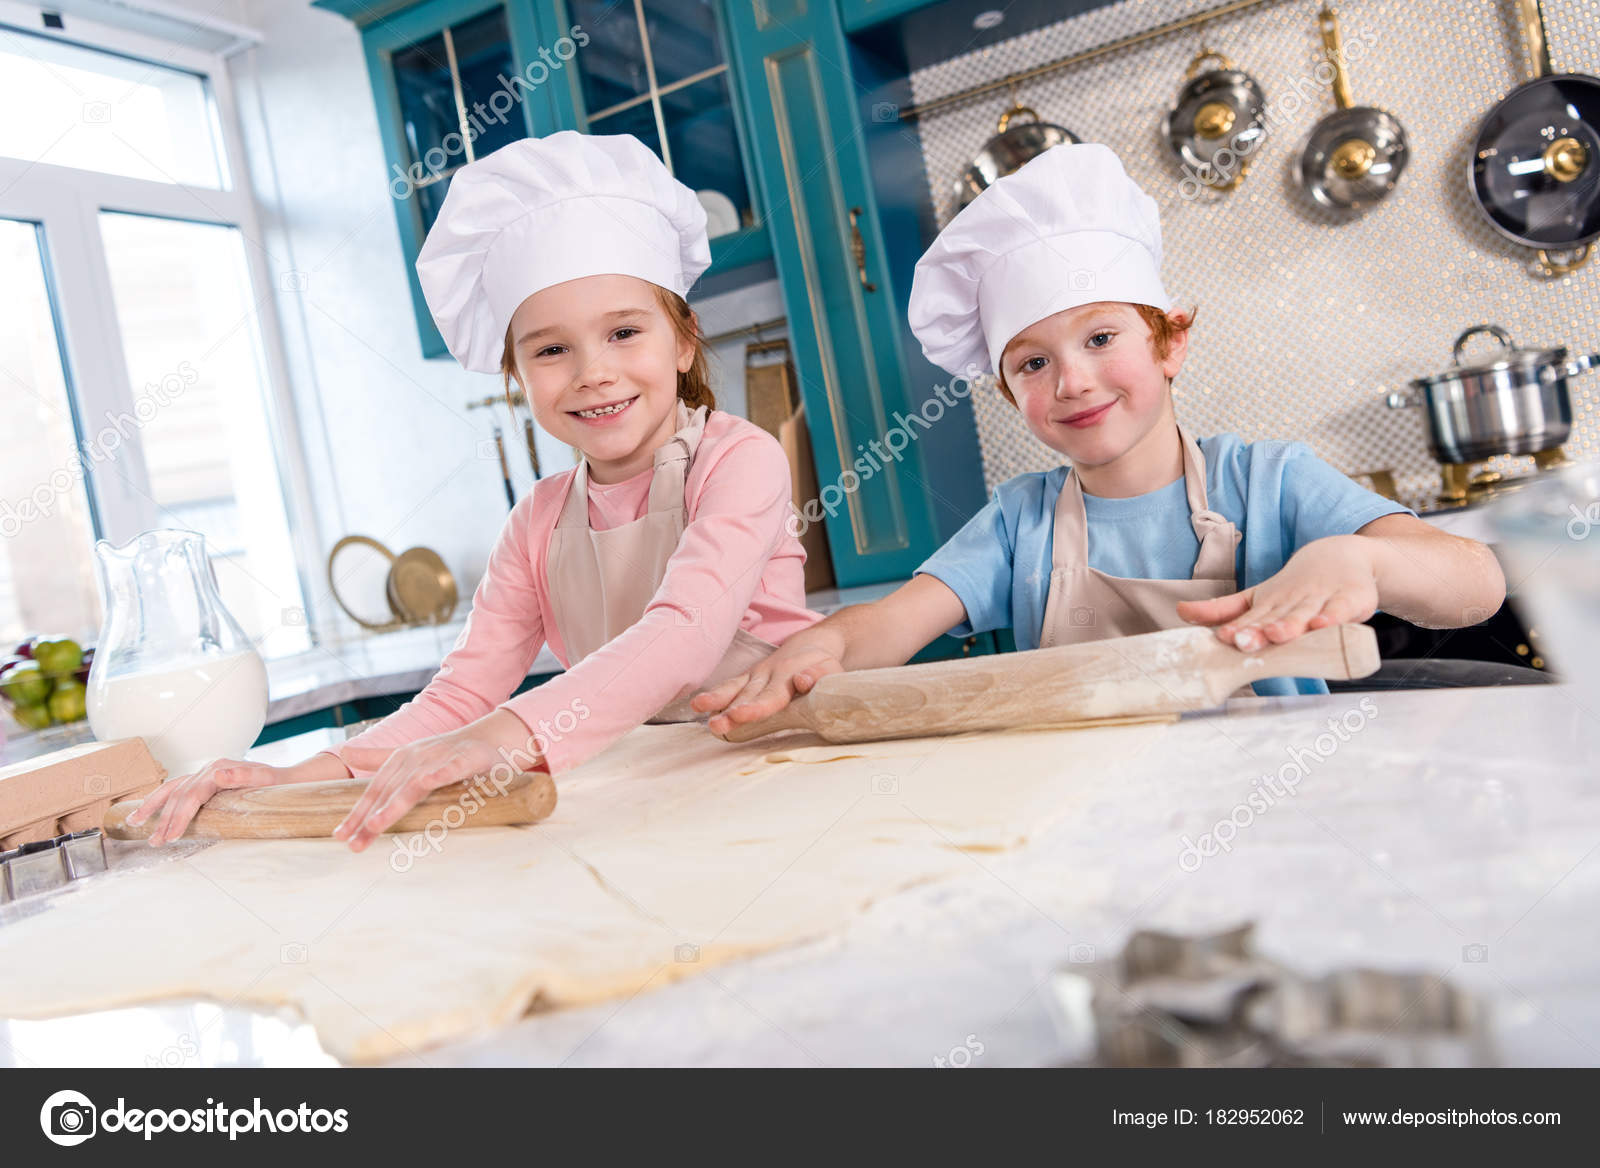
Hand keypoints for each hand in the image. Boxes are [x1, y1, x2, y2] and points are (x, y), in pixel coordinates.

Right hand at [126, 758, 302, 845]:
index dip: (180, 816)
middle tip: (154, 842)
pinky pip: (177, 790)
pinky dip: (161, 800)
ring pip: (172, 790)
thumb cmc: (278, 784)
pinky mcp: (205, 782)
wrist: (288, 779)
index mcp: (220, 769)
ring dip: (152, 806)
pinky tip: (149, 812)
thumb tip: (217, 774)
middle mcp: (209, 769)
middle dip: (164, 819)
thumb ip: (242, 776)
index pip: (192, 794)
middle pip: (179, 794)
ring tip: (132, 823)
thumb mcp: (266, 780)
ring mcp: (205, 774)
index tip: (171, 836)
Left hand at [334, 713, 538, 851]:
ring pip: (414, 784)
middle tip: (353, 843)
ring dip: (395, 804)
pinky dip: (440, 774)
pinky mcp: (465, 759)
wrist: (487, 737)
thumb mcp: (407, 754)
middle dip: (370, 817)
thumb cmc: (445, 750)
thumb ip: (376, 757)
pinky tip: (427, 784)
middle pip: (389, 791)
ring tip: (376, 825)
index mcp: (400, 760)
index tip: (340, 836)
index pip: (376, 791)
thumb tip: (344, 752)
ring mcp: (439, 758)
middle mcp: (415, 758)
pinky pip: (451, 769)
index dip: (358, 813)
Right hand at [691, 644, 843, 738]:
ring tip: (699, 709)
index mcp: (789, 675)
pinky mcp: (748, 678)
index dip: (756, 707)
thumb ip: (819, 675)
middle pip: (747, 696)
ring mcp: (756, 675)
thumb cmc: (823, 664)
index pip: (771, 696)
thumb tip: (802, 681)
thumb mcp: (831, 669)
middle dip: (731, 711)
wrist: (812, 644)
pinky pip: (729, 686)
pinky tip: (697, 705)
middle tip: (717, 724)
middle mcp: (768, 674)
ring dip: (717, 701)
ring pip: (734, 689)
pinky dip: (714, 694)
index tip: (740, 715)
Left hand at [1176, 535, 1378, 650]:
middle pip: (1275, 617)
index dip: (1238, 628)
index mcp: (1269, 602)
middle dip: (1259, 630)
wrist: (1342, 555)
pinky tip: (1322, 625)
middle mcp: (1292, 600)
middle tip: (1243, 641)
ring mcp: (1321, 599)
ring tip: (1277, 634)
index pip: (1251, 618)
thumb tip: (1180, 611)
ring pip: (1304, 614)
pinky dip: (1333, 618)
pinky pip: (1341, 611)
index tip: (1224, 637)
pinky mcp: (1350, 600)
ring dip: (1290, 624)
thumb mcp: (1258, 596)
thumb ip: (1222, 609)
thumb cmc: (1294, 587)